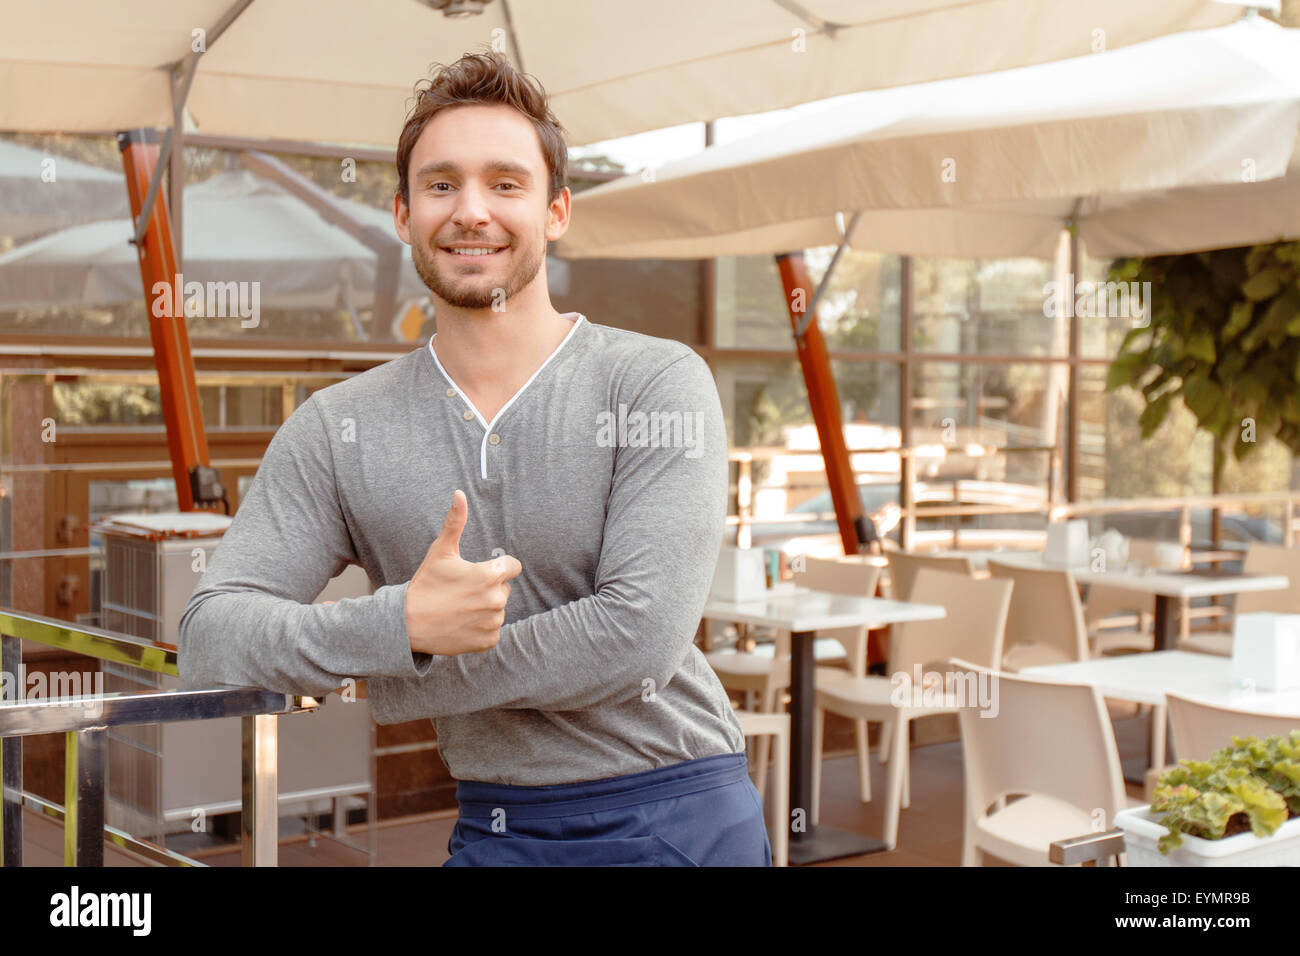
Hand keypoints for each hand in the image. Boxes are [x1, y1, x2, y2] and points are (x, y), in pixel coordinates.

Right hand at [404, 490, 521, 655]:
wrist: (407, 624)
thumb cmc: (425, 584)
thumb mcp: (440, 551)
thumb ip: (455, 522)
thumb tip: (460, 493)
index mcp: (490, 575)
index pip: (512, 566)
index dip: (496, 566)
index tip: (476, 572)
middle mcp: (497, 599)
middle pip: (504, 588)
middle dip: (488, 588)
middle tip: (461, 591)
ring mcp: (493, 622)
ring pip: (498, 609)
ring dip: (484, 608)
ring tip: (459, 608)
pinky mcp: (488, 641)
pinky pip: (492, 630)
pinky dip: (480, 628)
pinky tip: (461, 623)